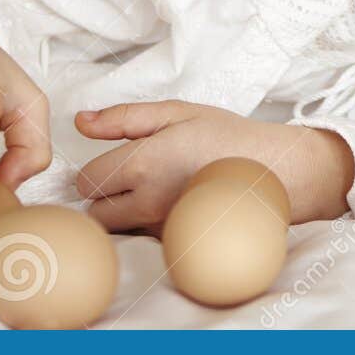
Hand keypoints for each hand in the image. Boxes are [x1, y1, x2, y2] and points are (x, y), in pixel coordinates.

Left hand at [73, 101, 353, 230]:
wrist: (274, 171)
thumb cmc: (228, 137)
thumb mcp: (177, 112)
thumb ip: (124, 117)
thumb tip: (80, 122)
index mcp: (142, 163)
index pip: (84, 182)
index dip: (95, 170)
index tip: (116, 162)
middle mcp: (147, 201)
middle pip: (94, 214)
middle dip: (104, 198)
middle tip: (130, 180)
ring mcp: (163, 226)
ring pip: (117, 231)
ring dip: (123, 215)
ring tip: (152, 192)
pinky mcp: (178, 242)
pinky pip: (144, 239)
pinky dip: (146, 227)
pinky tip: (169, 207)